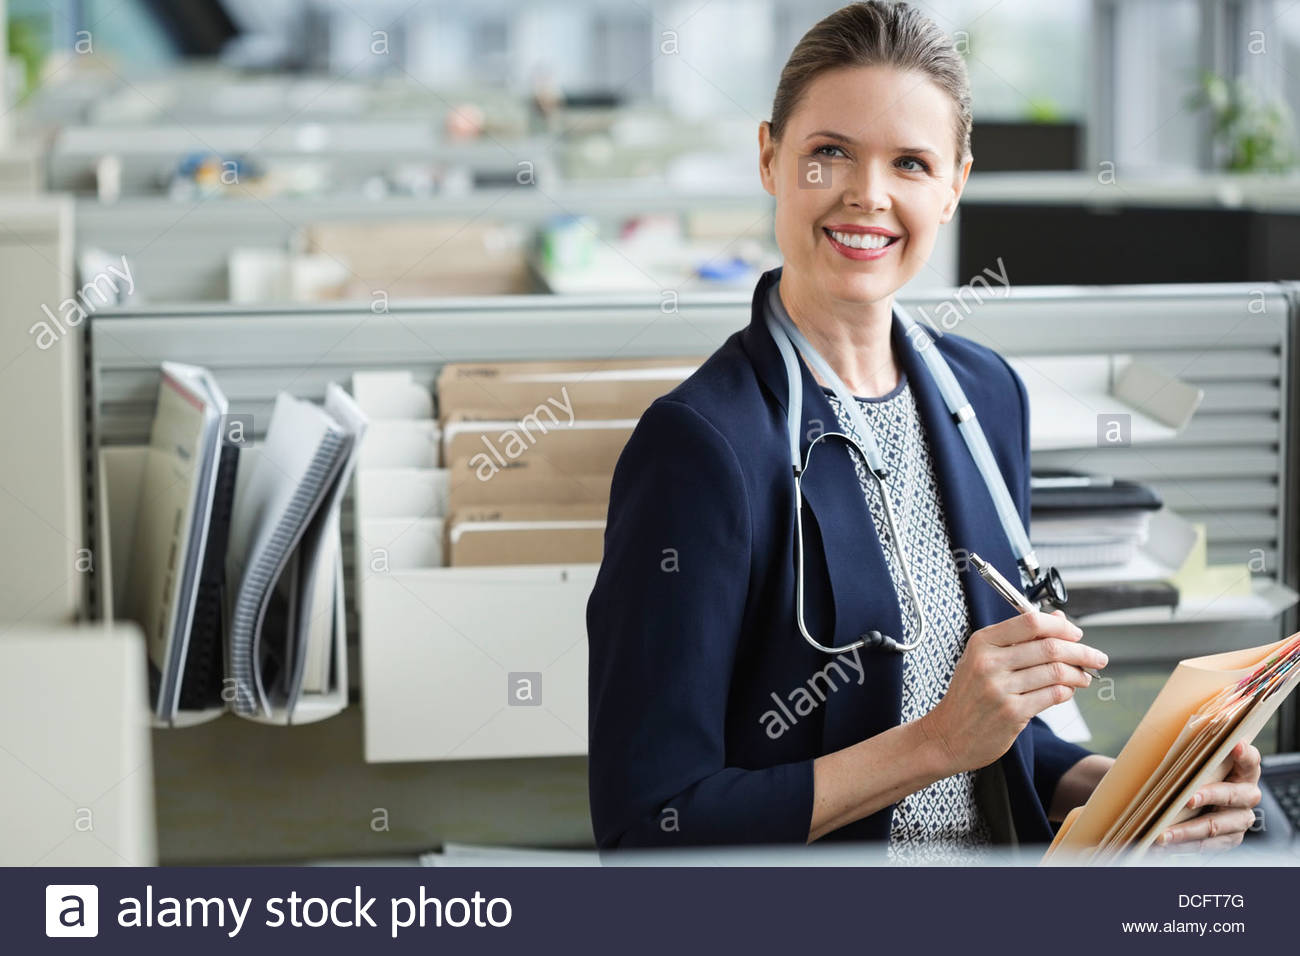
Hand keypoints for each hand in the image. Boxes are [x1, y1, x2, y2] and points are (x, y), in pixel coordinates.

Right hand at [919, 609, 1108, 773]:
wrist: (948, 735)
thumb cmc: (969, 695)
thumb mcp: (984, 658)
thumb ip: (1020, 637)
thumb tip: (1058, 617)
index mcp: (982, 642)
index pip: (1030, 622)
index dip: (1061, 626)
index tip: (1076, 633)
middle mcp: (989, 663)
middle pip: (1050, 647)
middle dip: (1081, 651)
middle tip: (1096, 657)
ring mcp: (1000, 689)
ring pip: (1056, 672)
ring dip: (1079, 674)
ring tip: (1084, 677)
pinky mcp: (1012, 713)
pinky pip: (1053, 695)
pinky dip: (1067, 692)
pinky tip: (1067, 691)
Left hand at [1153, 741, 1261, 853]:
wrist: (1196, 801)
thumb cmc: (1193, 773)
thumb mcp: (1194, 761)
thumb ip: (1189, 754)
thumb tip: (1160, 740)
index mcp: (1243, 770)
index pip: (1250, 759)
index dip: (1245, 753)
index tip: (1236, 745)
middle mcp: (1247, 794)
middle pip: (1232, 795)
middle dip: (1209, 796)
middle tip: (1187, 799)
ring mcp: (1240, 818)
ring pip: (1216, 825)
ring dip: (1187, 831)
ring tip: (1163, 834)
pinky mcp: (1231, 838)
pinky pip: (1208, 844)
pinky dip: (1185, 845)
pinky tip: (1167, 845)